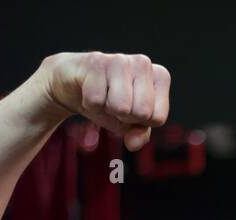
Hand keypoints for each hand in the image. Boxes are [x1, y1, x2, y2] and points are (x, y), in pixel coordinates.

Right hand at [39, 52, 169, 150]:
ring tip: (103, 95)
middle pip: (142, 112)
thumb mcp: (130, 123)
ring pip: (121, 107)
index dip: (139, 122)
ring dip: (106, 109)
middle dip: (124, 116)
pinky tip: (89, 89)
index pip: (158, 118)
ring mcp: (120, 59)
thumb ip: (140, 134)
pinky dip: (90, 103)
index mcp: (161, 76)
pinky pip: (96, 100)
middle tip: (114, 103)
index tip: (131, 108)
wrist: (74, 84)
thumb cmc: (109, 102)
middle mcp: (144, 63)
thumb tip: (134, 144)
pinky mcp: (96, 61)